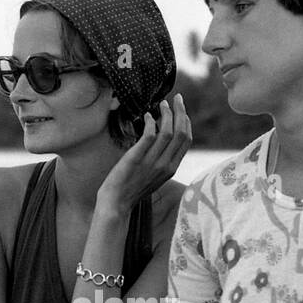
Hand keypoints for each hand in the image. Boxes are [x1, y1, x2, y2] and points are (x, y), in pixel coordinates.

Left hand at [97, 95, 190, 214]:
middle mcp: (165, 164)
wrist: (117, 203)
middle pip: (181, 133)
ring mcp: (151, 162)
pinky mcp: (136, 158)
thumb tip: (162, 141)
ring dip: (166, 114)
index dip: (186, 122)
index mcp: (171, 168)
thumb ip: (161, 161)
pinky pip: (149, 136)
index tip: (181, 109)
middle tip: (176, 98)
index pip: (186, 140)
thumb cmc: (132, 189)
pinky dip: (149, 122)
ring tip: (161, 104)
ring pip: (167, 132)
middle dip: (180, 112)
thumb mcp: (154, 177)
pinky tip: (146, 116)